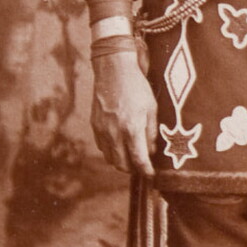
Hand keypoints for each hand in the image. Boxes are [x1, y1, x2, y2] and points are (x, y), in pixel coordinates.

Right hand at [91, 52, 158, 175]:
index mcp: (131, 128)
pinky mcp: (95, 126)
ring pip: (110, 158)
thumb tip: (151, 152)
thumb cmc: (137, 88)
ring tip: (132, 156)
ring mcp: (102, 130)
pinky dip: (112, 151)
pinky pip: (102, 147)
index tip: (152, 176)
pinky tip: (120, 144)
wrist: (113, 70)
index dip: (146, 171)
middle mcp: (114, 133)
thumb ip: (151, 133)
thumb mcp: (152, 108)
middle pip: (122, 165)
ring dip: (121, 162)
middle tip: (142, 166)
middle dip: (133, 169)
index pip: (139, 160)